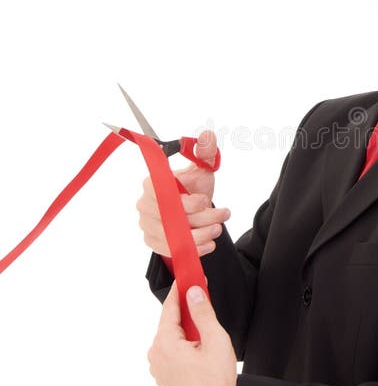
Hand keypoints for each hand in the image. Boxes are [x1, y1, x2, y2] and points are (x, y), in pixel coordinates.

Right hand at [136, 130, 230, 256]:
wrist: (193, 212)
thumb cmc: (194, 189)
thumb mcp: (202, 170)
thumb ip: (205, 153)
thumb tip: (207, 135)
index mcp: (152, 183)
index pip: (165, 195)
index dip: (187, 202)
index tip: (205, 201)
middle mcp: (145, 204)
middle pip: (172, 217)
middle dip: (202, 218)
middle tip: (224, 215)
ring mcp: (147, 225)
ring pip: (174, 235)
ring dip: (201, 235)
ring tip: (218, 228)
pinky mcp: (153, 242)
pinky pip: (172, 250)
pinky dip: (193, 249)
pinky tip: (209, 244)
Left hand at [147, 281, 236, 385]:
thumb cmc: (218, 383)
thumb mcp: (215, 340)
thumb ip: (203, 313)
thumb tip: (194, 293)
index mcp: (165, 344)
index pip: (169, 307)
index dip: (180, 289)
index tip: (187, 276)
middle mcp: (155, 355)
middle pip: (170, 321)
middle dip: (186, 310)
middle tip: (202, 297)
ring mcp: (158, 368)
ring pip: (171, 336)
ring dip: (186, 329)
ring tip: (207, 330)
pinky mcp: (164, 376)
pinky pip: (171, 351)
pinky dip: (183, 343)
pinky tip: (200, 346)